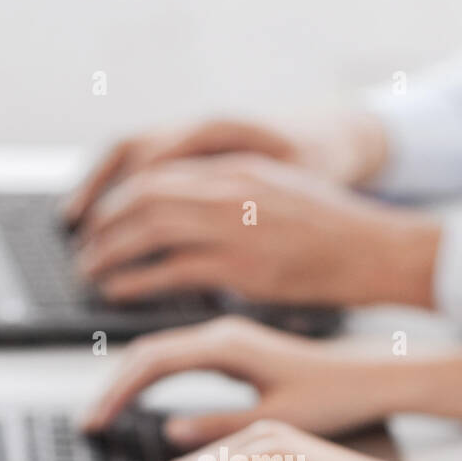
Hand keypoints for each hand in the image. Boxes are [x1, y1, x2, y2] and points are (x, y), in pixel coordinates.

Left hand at [74, 154, 439, 307]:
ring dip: (110, 253)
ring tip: (90, 273)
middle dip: (103, 226)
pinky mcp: (242, 269)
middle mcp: (230, 190)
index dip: (117, 197)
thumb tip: (193, 214)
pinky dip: (134, 281)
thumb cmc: (334, 231)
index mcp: (237, 168)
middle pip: (143, 198)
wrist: (377, 249)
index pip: (156, 174)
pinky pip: (170, 271)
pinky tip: (118, 292)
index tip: (98, 219)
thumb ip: (235, 197)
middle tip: (84, 249)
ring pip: (148, 231)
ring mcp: (236, 227)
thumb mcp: (280, 193)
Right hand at [83, 317, 404, 446]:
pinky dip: (151, 377)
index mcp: (228, 345)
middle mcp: (223, 334)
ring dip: (127, 381)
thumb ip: (220, 425)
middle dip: (111, 389)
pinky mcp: (237, 349)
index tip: (92, 423)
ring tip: (104, 414)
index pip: (150, 362)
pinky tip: (142, 399)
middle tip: (87, 424)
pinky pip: (178, 356)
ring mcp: (228, 338)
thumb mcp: (277, 420)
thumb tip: (171, 431)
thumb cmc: (337, 396)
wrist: (376, 374)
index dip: (114, 394)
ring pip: (159, 351)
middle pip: (145, 352)